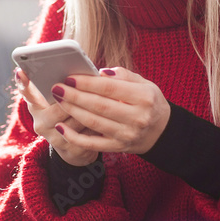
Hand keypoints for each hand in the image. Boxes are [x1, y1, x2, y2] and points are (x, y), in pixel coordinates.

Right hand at [15, 68, 100, 166]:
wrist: (72, 147)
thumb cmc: (68, 112)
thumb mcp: (60, 99)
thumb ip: (63, 85)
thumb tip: (74, 74)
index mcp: (36, 105)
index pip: (26, 91)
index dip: (22, 82)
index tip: (21, 71)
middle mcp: (40, 122)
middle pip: (58, 108)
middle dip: (76, 99)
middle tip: (89, 89)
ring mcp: (53, 138)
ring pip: (76, 119)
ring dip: (90, 110)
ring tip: (101, 101)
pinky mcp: (69, 150)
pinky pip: (87, 133)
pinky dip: (97, 123)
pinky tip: (104, 118)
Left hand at [50, 67, 170, 154]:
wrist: (162, 132)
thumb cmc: (149, 102)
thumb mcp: (145, 84)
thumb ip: (123, 75)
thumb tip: (99, 72)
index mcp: (144, 98)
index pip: (110, 88)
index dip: (88, 83)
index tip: (69, 77)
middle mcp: (137, 118)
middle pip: (99, 106)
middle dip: (75, 96)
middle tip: (57, 88)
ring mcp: (127, 135)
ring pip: (93, 123)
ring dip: (72, 111)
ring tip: (58, 100)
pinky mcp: (118, 148)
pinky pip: (92, 144)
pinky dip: (74, 137)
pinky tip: (61, 127)